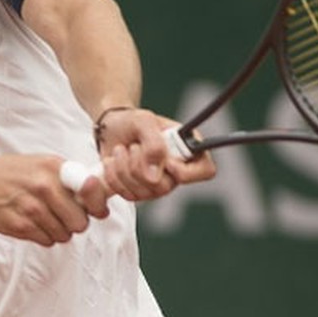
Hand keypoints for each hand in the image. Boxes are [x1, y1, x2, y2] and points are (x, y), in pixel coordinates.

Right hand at [0, 154, 111, 246]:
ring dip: (60, 230)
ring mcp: (31, 208)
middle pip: (80, 222)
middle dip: (77, 221)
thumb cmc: (18, 174)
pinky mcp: (19, 226)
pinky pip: (48, 241)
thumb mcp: (45, 164)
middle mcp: (44, 187)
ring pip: (64, 235)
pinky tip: (35, 223)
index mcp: (54, 168)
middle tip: (67, 215)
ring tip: (47, 217)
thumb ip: (71, 178)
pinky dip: (45, 236)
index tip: (98, 210)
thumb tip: (100, 196)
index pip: (90, 189)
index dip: (98, 204)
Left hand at [96, 108, 215, 200]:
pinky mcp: (137, 192)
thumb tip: (153, 177)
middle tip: (133, 146)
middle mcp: (176, 171)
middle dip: (140, 166)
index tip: (166, 160)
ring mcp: (157, 185)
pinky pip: (126, 195)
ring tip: (121, 150)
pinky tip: (113, 162)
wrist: (111, 128)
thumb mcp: (144, 121)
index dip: (186, 172)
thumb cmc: (132, 121)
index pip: (206, 171)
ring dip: (123, 169)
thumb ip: (153, 144)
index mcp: (188, 149)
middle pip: (165, 187)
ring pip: (143, 193)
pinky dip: (113, 177)